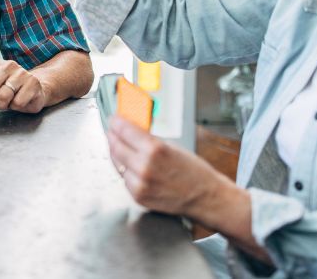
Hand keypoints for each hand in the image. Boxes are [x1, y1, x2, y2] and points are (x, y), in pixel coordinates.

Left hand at [0, 58, 48, 112]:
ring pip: (3, 95)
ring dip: (2, 105)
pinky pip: (17, 102)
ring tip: (5, 103)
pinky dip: (15, 107)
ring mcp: (22, 73)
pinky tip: (18, 102)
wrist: (34, 89)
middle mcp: (9, 64)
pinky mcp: (33, 83)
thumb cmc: (6, 89)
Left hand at [107, 115, 230, 217]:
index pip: (125, 130)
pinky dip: (124, 170)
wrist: (205, 197)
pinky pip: (124, 178)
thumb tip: (131, 130)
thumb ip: (149, 139)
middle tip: (112, 130)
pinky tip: (129, 164)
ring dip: (116, 152)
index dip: (117, 122)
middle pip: (116, 146)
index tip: (114, 119)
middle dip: (112, 136)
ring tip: (118, 145)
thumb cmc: (194, 171)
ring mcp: (140, 184)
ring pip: (117, 163)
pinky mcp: (138, 196)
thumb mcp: (172, 146)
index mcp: (155, 150)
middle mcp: (144, 167)